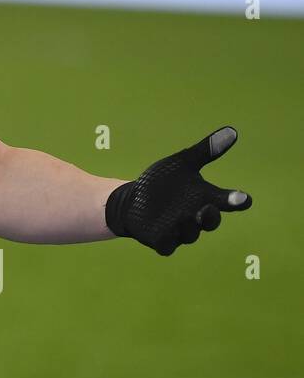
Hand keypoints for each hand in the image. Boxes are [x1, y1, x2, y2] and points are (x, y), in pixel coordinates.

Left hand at [106, 126, 252, 255]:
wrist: (133, 200)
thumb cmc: (162, 182)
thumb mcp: (182, 163)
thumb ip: (205, 151)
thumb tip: (232, 131)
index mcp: (205, 199)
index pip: (226, 201)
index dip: (236, 201)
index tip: (245, 199)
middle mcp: (196, 217)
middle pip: (210, 221)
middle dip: (211, 216)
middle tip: (209, 208)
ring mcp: (178, 231)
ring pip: (190, 234)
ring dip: (188, 226)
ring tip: (183, 216)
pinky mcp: (161, 241)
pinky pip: (167, 246)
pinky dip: (167, 241)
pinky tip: (164, 234)